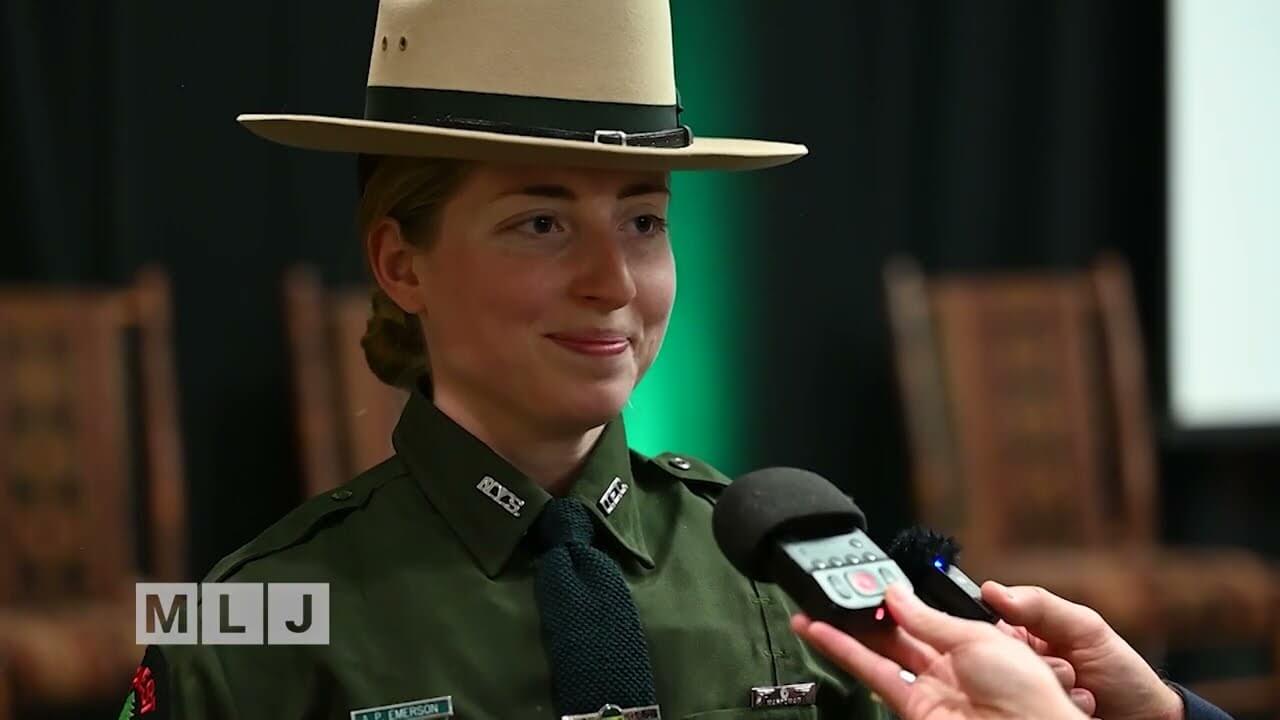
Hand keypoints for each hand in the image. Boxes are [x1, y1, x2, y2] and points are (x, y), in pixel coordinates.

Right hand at [792, 584, 1086, 719]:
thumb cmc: (1030, 694)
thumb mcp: (980, 638)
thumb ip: (930, 619)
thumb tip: (897, 596)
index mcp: (974, 646)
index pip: (925, 617)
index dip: (895, 601)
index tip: (869, 584)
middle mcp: (950, 668)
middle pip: (897, 636)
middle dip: (865, 616)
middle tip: (832, 596)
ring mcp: (930, 691)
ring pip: (879, 655)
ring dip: (844, 635)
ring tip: (812, 614)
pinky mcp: (914, 710)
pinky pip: (875, 676)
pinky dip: (846, 654)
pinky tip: (824, 635)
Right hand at [981, 582, 1184, 719]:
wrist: (1145, 718)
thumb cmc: (1119, 671)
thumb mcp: (1085, 627)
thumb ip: (1040, 605)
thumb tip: (992, 591)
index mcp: (1018, 633)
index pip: (983, 627)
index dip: (999, 636)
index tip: (1027, 643)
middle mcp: (1013, 664)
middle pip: (995, 661)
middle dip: (1037, 666)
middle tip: (1069, 669)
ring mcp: (1020, 694)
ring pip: (1010, 690)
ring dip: (1049, 689)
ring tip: (1079, 689)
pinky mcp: (1026, 715)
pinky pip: (1022, 712)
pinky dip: (1050, 711)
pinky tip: (1076, 706)